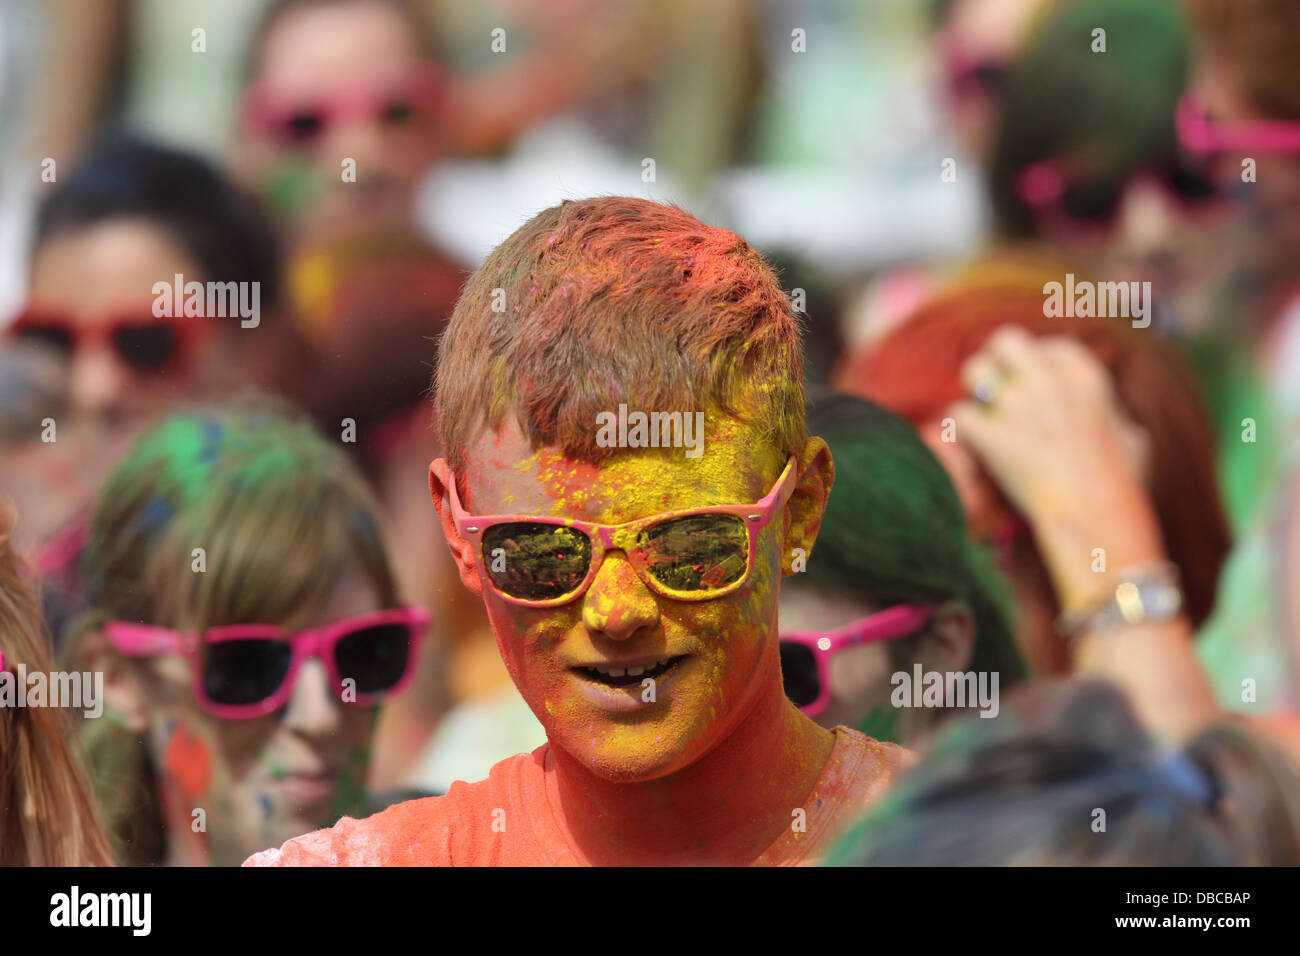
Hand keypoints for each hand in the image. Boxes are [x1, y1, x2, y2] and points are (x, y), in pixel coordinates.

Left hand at [947, 325, 1163, 611]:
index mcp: (1084, 373)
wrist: (1095, 513)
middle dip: (997, 362)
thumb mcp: (1132, 441)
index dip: (1038, 365)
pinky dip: (962, 431)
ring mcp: (1016, 404)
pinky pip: (958, 415)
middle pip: (1005, 341)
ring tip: (983, 414)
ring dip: (975, 391)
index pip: (1049, 346)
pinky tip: (974, 445)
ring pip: (974, 369)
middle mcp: (1047, 378)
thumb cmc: (1119, 483)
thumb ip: (1120, 423)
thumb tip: (1125, 427)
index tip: (1034, 385)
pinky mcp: (990, 433)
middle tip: (997, 391)